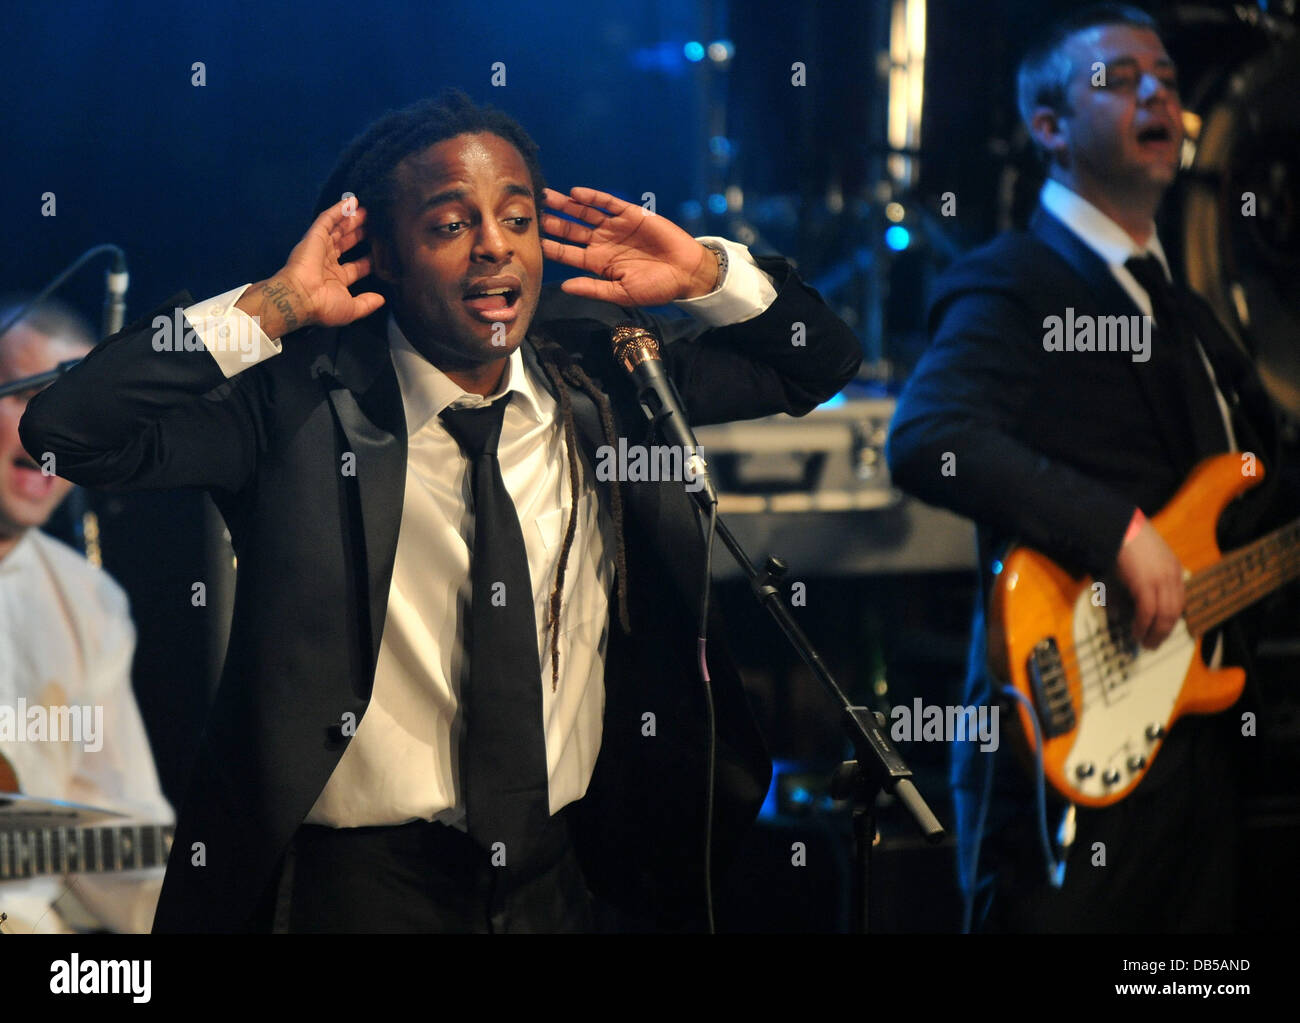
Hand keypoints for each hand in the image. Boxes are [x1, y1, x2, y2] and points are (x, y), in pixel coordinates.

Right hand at [236, 199, 384, 337]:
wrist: (300, 297)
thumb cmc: (323, 306)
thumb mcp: (351, 309)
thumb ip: (367, 304)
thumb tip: (382, 300)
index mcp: (335, 280)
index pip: (355, 268)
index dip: (367, 261)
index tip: (381, 253)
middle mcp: (327, 263)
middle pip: (346, 244)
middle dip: (359, 235)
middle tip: (374, 226)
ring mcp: (320, 248)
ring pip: (338, 230)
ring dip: (351, 220)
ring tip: (367, 211)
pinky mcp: (314, 236)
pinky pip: (327, 219)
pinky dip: (338, 210)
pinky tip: (351, 201)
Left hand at [542, 187, 719, 305]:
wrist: (686, 273)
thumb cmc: (656, 288)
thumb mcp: (622, 293)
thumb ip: (594, 289)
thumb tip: (565, 287)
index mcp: (598, 264)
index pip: (568, 254)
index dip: (552, 248)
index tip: (533, 241)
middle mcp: (603, 243)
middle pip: (571, 230)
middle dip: (553, 222)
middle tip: (532, 212)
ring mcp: (615, 227)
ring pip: (585, 213)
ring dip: (567, 205)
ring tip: (547, 196)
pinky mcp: (631, 214)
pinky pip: (608, 203)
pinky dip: (593, 197)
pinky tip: (576, 194)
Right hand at [1114, 520, 1184, 648]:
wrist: (1118, 525)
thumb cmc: (1124, 540)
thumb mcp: (1135, 563)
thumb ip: (1131, 587)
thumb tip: (1117, 612)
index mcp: (1174, 569)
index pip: (1179, 601)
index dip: (1170, 620)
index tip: (1162, 631)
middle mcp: (1172, 577)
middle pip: (1175, 612)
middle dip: (1165, 632)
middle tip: (1154, 644)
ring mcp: (1160, 581)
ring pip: (1165, 616)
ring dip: (1156, 633)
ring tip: (1146, 643)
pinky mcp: (1145, 584)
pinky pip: (1148, 612)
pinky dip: (1143, 625)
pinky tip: (1137, 632)